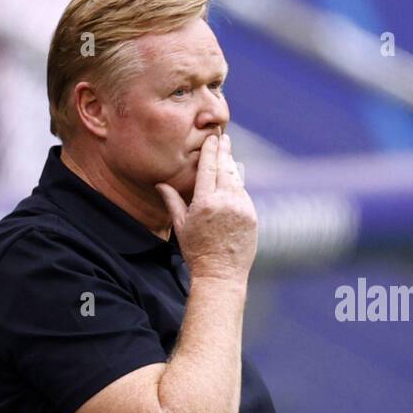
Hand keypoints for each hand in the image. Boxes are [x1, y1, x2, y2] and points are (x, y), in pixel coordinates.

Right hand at [157, 132, 256, 284]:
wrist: (222, 273)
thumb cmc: (197, 251)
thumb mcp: (181, 226)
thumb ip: (173, 201)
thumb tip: (160, 183)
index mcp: (205, 202)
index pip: (209, 168)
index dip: (211, 150)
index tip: (212, 138)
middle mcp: (226, 202)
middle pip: (226, 168)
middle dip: (224, 151)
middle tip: (224, 138)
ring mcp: (242, 208)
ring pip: (237, 180)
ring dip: (232, 167)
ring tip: (228, 155)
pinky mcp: (252, 216)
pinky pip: (244, 194)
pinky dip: (238, 185)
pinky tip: (234, 180)